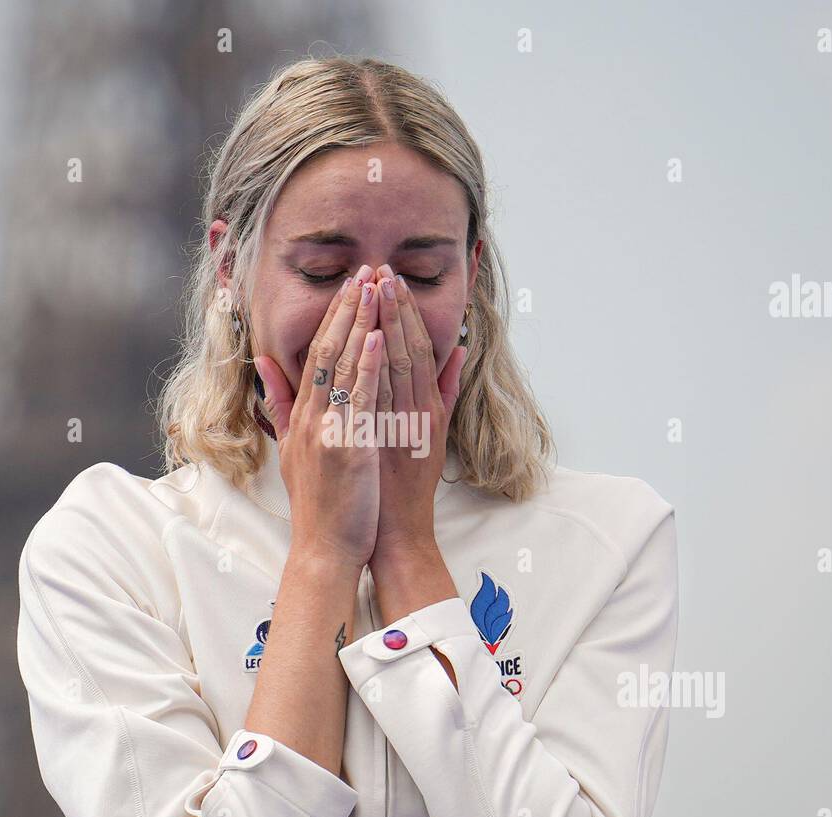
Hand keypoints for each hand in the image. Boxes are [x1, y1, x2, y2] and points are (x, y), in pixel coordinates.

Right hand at [255, 267, 385, 570]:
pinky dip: (366, 366)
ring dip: (360, 323)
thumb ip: (279, 406)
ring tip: (375, 287)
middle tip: (365, 270)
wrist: (324, 549)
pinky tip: (378, 337)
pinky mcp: (346, 447)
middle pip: (327, 350)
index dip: (333, 317)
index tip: (350, 285)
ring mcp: (327, 430)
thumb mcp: (289, 449)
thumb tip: (264, 367)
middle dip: (348, 307)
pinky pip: (357, 399)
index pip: (316, 354)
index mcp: (303, 416)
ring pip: (342, 366)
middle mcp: (311, 417)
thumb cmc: (319, 504)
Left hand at [369, 265, 466, 570]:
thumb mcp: (435, 433)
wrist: (399, 531)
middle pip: (410, 348)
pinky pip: (387, 397)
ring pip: (400, 364)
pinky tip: (372, 337)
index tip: (393, 279)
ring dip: (387, 324)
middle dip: (396, 307)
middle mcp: (420, 410)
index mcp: (429, 406)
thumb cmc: (408, 485)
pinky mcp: (394, 442)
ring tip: (375, 288)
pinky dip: (380, 366)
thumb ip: (446, 390)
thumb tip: (459, 349)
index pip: (419, 347)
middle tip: (382, 270)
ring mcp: (407, 425)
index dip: (406, 312)